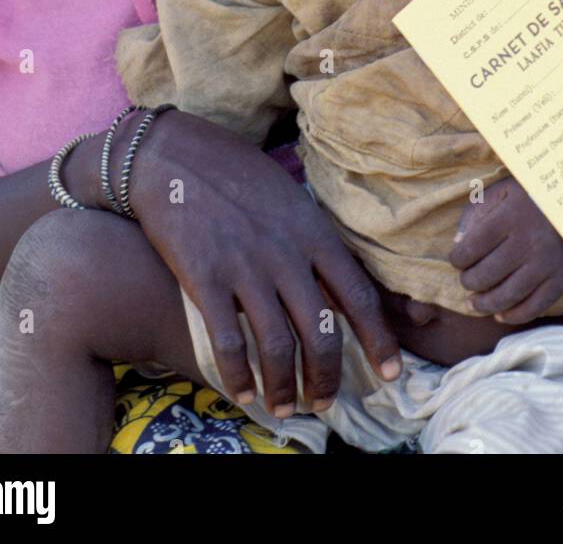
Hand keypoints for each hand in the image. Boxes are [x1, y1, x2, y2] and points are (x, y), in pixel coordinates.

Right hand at [128, 110, 401, 415]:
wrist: (171, 154)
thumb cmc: (232, 171)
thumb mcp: (287, 195)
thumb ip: (311, 236)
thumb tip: (335, 276)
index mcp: (311, 231)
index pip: (357, 295)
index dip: (379, 339)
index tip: (391, 372)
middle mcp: (285, 252)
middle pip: (321, 332)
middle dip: (327, 377)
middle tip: (325, 401)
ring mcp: (245, 267)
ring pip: (277, 346)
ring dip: (284, 387)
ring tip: (285, 407)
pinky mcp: (205, 278)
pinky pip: (228, 342)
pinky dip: (238, 376)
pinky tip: (242, 393)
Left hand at [449, 176, 562, 323]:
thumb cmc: (537, 194)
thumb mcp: (504, 190)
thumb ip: (477, 211)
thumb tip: (458, 244)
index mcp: (511, 217)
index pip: (472, 248)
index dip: (458, 259)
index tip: (456, 259)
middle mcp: (528, 243)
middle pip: (487, 275)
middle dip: (469, 282)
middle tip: (466, 281)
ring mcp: (547, 264)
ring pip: (507, 296)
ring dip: (485, 304)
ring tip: (474, 303)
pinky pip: (535, 307)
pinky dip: (514, 315)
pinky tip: (500, 314)